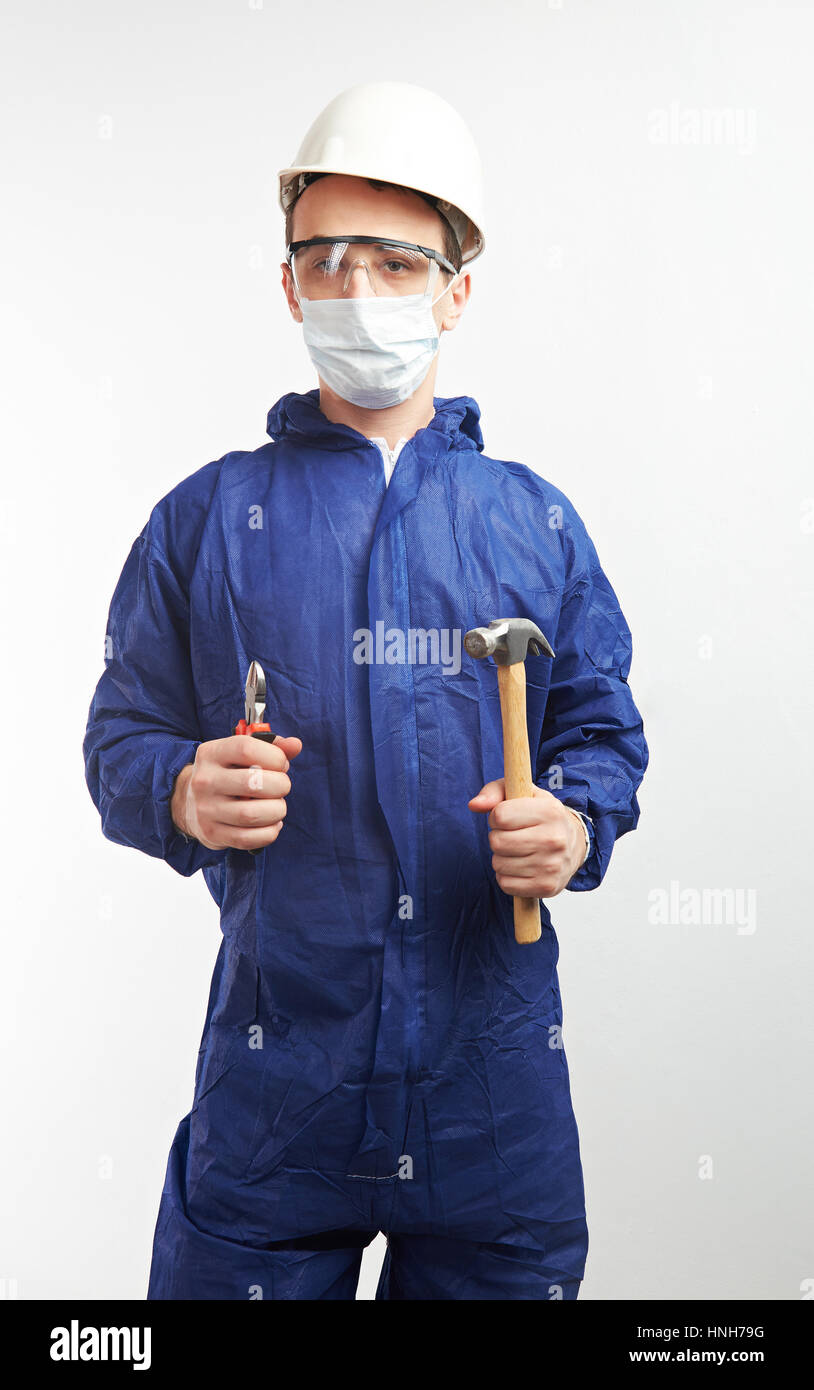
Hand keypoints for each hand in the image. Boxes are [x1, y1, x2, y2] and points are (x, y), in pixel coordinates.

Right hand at [171, 733, 302, 850]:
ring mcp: (206, 809)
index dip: (274, 757)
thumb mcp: (241, 755)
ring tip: (277, 806)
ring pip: (252, 814)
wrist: (190, 804)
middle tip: (281, 787)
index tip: (281, 765)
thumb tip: (295, 745)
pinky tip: (271, 823)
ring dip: (277, 811)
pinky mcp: (212, 833)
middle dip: (280, 786)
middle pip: (254, 783)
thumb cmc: (227, 774)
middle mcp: (205, 780)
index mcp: (211, 753)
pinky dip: (269, 832)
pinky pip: (249, 838)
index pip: (246, 749)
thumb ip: (272, 748)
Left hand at [468, 779, 584, 898]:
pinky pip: (505, 884)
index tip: (507, 818)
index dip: (496, 817)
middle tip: (512, 836)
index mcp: (550, 811)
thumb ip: (494, 792)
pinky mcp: (546, 886)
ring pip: (498, 864)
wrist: (574, 845)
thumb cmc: (541, 816)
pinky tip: (520, 868)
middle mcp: (554, 839)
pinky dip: (507, 876)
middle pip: (497, 842)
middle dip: (497, 838)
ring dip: (501, 858)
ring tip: (518, 851)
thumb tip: (474, 805)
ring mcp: (551, 865)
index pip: (500, 815)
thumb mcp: (523, 793)